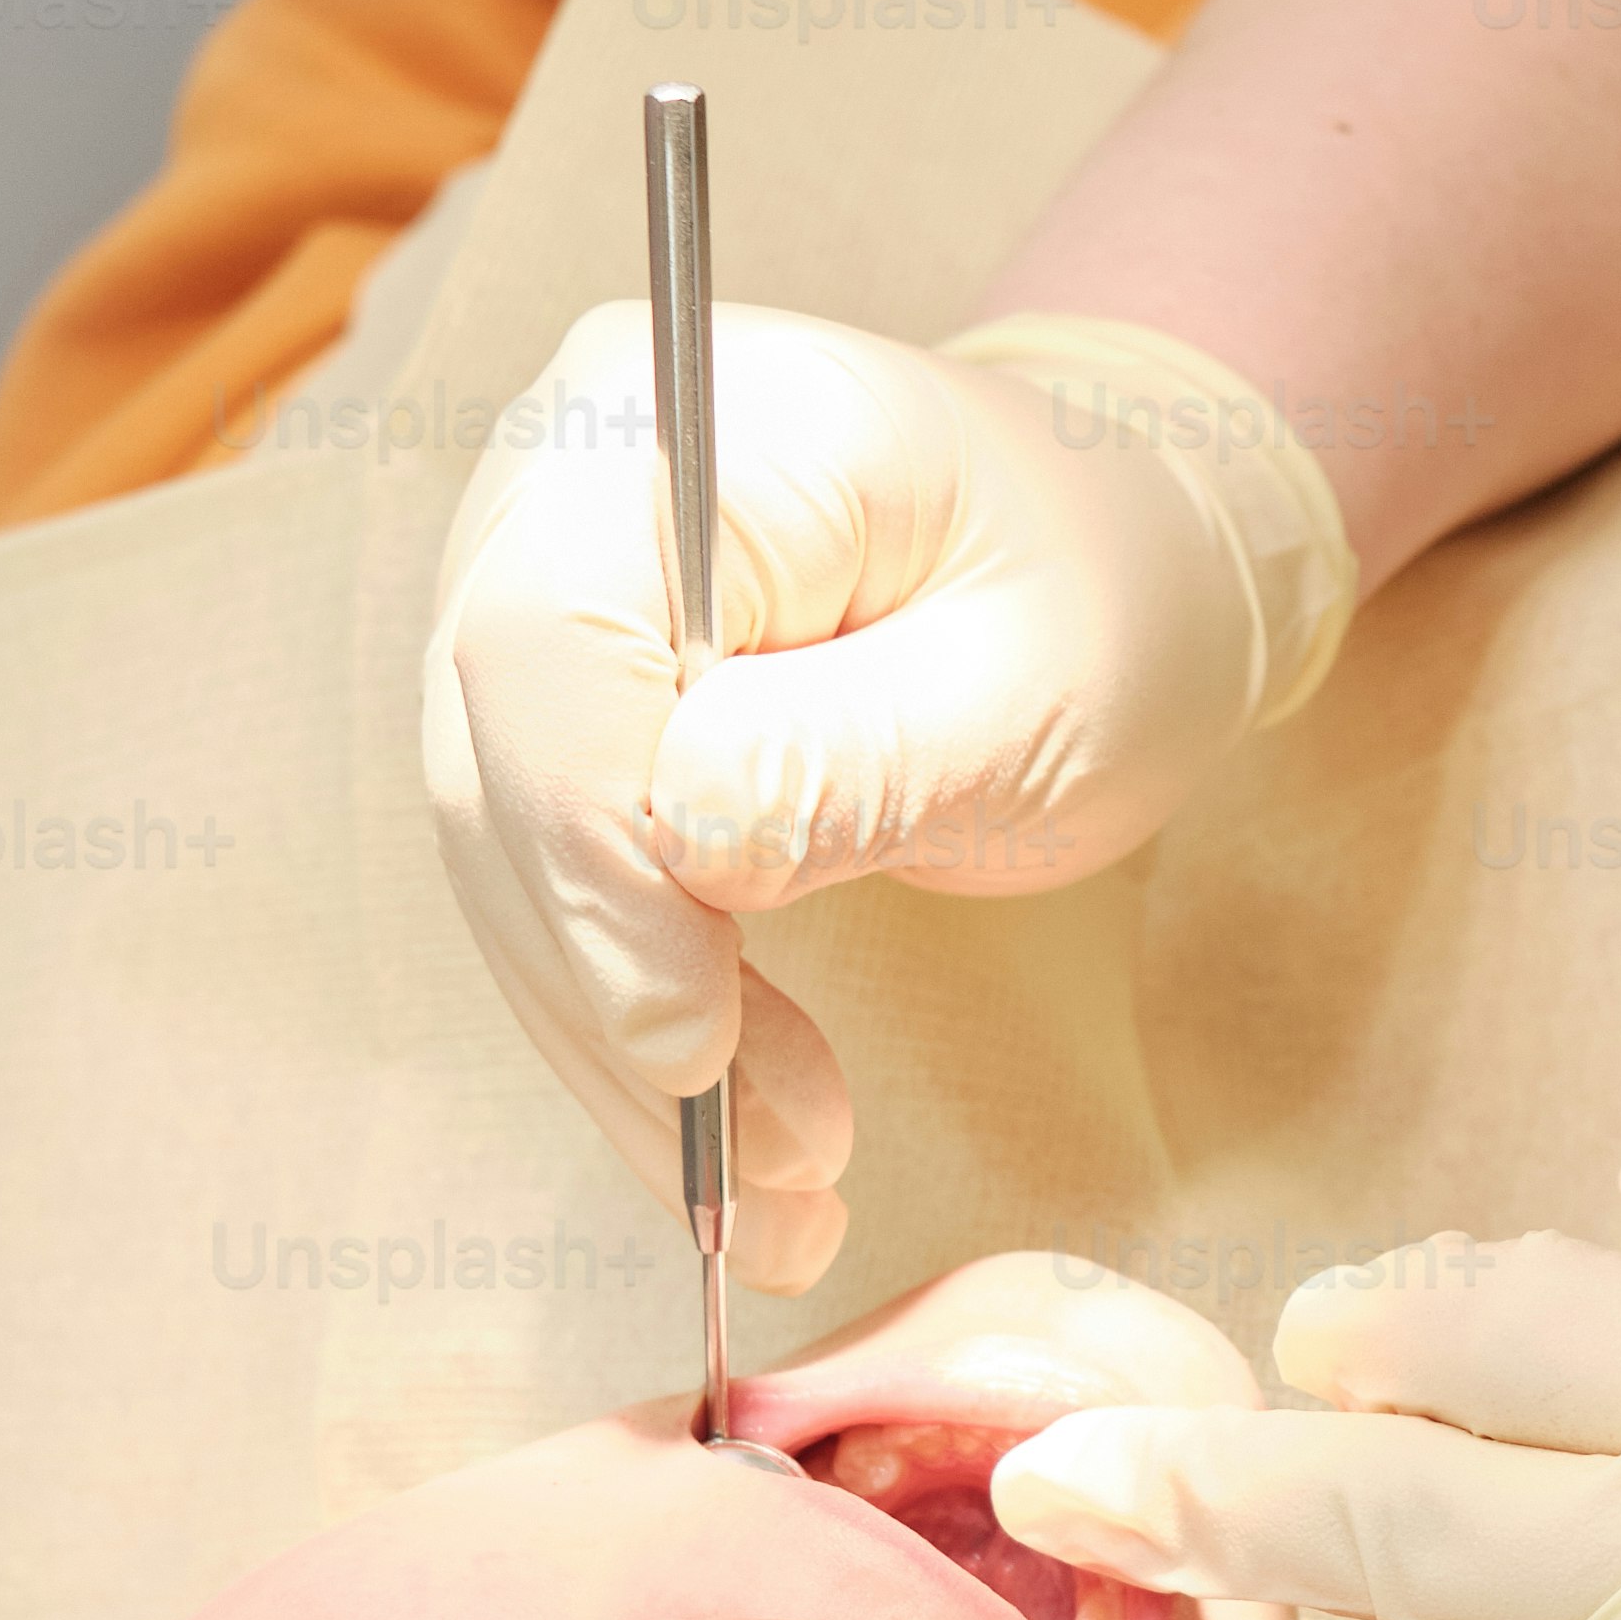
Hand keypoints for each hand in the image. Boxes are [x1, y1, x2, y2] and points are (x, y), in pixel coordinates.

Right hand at [422, 302, 1353, 1292]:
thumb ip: (850, 758)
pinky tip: (743, 1157)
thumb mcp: (1034, 686)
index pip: (544, 647)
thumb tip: (682, 850)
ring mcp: (543, 604)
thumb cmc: (1106, 597)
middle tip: (761, 1170)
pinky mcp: (564, 721)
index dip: (593, 861)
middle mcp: (563, 491)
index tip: (688, 1039)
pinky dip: (645, 1045)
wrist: (1123, 566)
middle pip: (497, 773)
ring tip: (783, 1196)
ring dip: (631, 1059)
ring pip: (512, 871)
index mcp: (682, 423)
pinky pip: (559, 902)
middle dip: (618, 999)